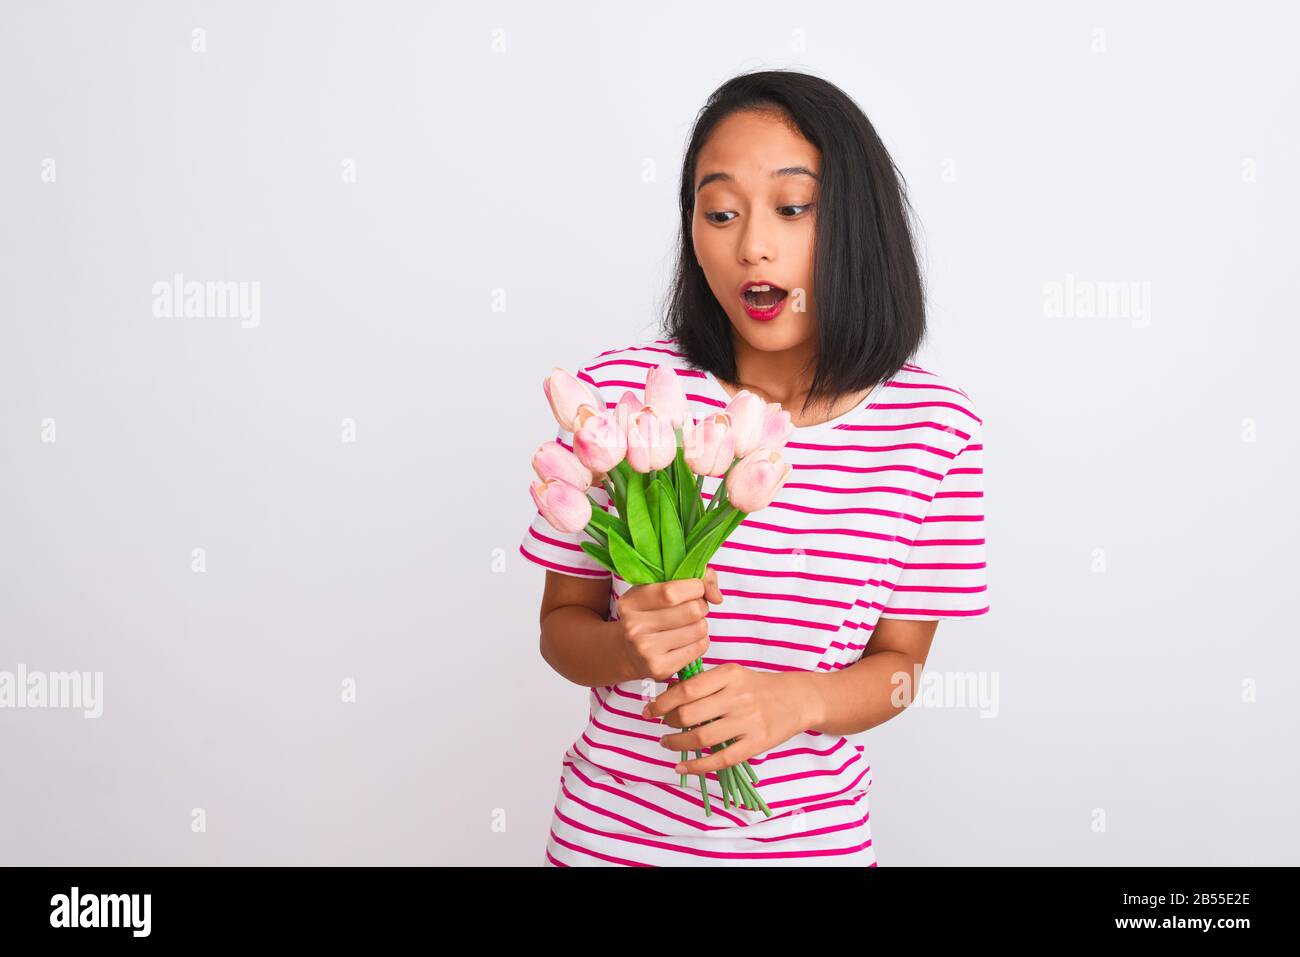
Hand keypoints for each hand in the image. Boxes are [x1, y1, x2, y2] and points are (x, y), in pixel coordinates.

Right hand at [615, 568, 723, 681]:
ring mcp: (646, 650)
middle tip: (693, 608)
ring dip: (701, 624)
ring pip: (699, 629)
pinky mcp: (660, 668)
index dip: (695, 587)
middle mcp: (634, 627)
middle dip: (701, 606)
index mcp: (630, 603)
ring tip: (688, 625)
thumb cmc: (650, 614)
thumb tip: (716, 597)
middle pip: (691, 610)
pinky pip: (699, 647)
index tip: (696, 588)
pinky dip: (701, 641)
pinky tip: (687, 640)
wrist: (628, 652)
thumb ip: (694, 578)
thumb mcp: (658, 589)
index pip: (671, 592)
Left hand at [644, 663, 814, 775]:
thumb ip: (704, 684)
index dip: (662, 702)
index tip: (649, 710)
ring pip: (701, 738)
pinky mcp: (756, 743)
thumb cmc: (757, 686)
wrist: (797, 699)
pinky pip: (721, 759)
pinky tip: (682, 766)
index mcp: (729, 675)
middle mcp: (737, 697)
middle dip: (668, 723)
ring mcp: (748, 722)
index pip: (686, 690)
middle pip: (690, 714)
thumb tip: (667, 697)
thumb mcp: (732, 674)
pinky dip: (697, 766)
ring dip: (677, 744)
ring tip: (667, 744)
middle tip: (661, 727)